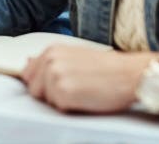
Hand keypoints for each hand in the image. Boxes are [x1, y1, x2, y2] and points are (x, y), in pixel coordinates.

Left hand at [22, 46, 151, 112]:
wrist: (131, 74)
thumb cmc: (107, 68)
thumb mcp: (75, 56)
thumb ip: (51, 60)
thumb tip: (27, 63)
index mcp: (52, 50)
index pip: (28, 74)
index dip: (42, 83)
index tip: (59, 84)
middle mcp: (50, 60)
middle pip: (34, 89)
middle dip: (50, 94)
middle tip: (76, 88)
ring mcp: (55, 76)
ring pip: (45, 100)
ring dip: (61, 101)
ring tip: (82, 91)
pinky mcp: (63, 92)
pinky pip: (58, 108)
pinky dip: (70, 108)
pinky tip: (86, 98)